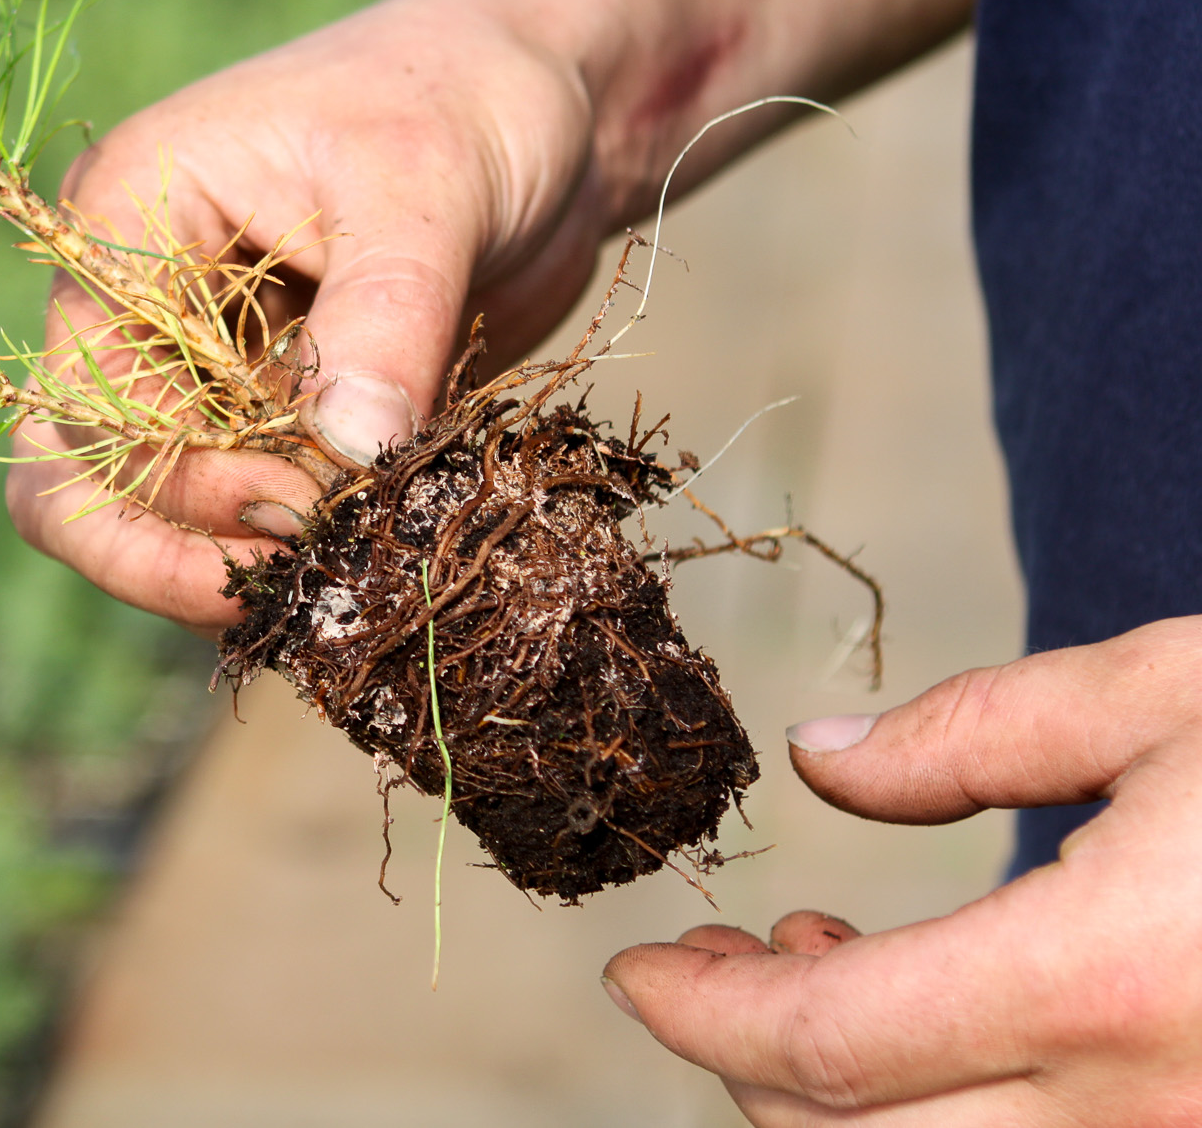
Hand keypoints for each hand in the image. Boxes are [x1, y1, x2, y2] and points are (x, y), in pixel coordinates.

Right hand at [6, 0, 606, 632]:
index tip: (317, 497)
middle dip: (166, 550)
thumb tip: (349, 453)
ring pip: (134, 515)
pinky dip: (277, 557)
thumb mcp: (431, 190)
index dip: (187, 475)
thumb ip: (385, 320)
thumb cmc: (471, 100)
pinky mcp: (260, 415)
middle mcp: (131, 299)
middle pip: (69, 474)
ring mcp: (189, 366)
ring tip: (331, 583)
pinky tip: (359, 565)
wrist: (547, 105)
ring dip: (216, 569)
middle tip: (300, 576)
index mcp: (127, 216)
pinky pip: (225, 518)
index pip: (92, 394)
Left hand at [602, 617, 1201, 1125]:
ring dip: (840, 1083)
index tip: (631, 972)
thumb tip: (821, 761)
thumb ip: (971, 735)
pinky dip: (945, 1097)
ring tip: (807, 950)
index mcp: (1100, 982)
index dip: (702, 1015)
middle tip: (700, 963)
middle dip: (744, 1059)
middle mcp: (1146, 1105)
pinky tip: (926, 993)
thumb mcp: (1161, 695)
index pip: (830, 1042)